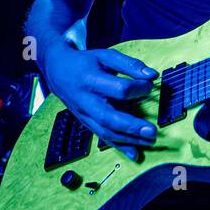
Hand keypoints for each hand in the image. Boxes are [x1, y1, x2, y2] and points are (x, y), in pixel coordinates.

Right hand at [41, 44, 158, 159]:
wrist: (57, 71)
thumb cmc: (84, 63)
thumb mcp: (105, 56)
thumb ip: (129, 64)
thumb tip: (152, 75)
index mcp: (90, 80)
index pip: (118, 89)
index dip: (138, 88)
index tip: (150, 86)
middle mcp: (86, 100)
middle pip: (108, 117)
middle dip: (131, 126)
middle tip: (151, 130)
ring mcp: (85, 114)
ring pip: (105, 131)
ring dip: (128, 139)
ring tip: (149, 141)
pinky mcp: (86, 123)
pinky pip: (102, 137)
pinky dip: (119, 147)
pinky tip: (134, 154)